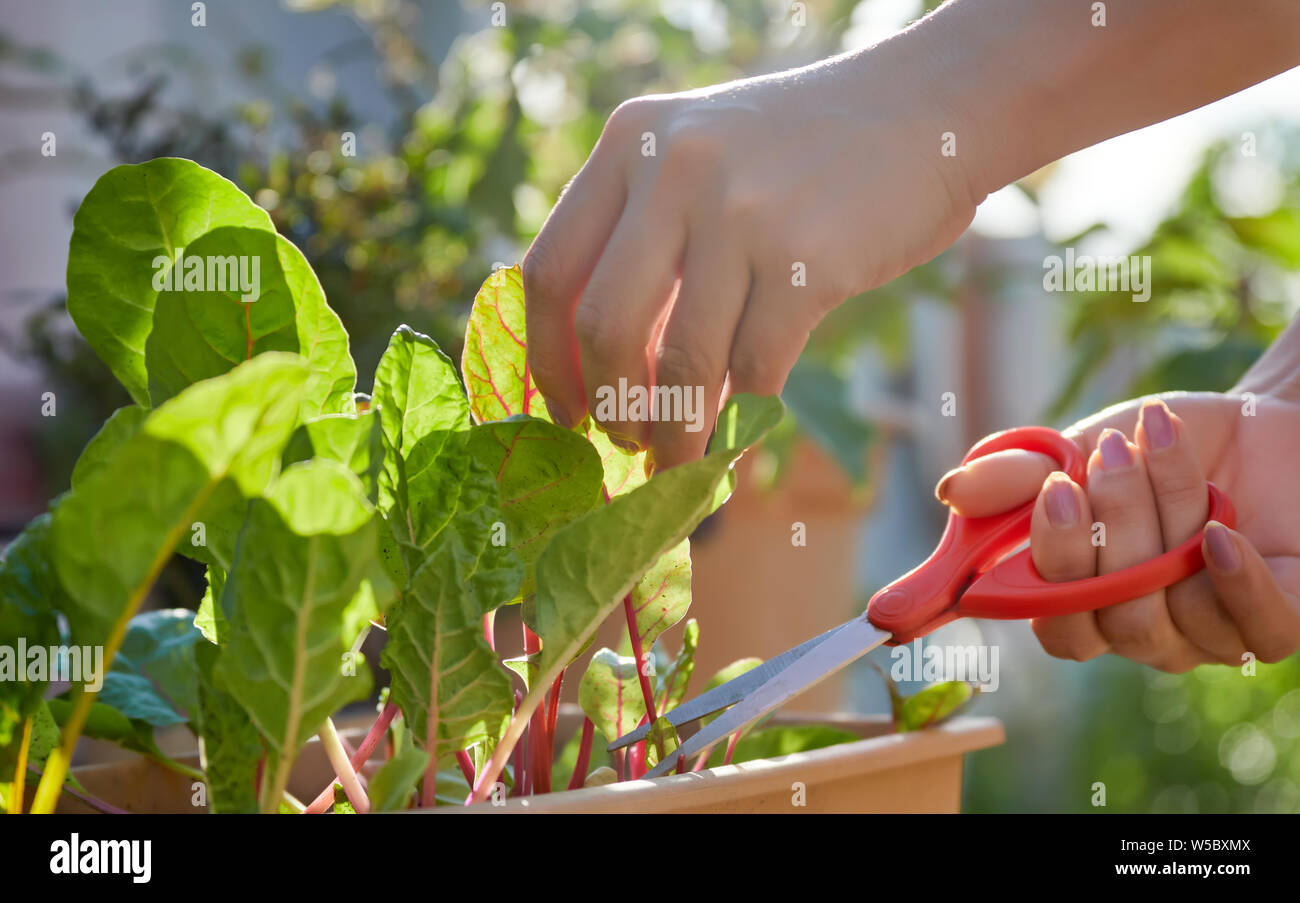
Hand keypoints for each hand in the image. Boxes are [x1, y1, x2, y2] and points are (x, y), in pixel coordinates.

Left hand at [522, 42, 982, 470]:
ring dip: (676, 436)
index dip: (546, 360)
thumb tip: (599, 371)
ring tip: (681, 460)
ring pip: (680, 365)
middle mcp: (671, 169)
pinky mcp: (806, 262)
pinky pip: (754, 373)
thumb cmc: (802, 153)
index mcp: (628, 143)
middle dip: (609, 407)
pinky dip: (740, 424)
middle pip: (602, 327)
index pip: (548, 272)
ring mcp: (740, 214)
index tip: (562, 410)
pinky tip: (736, 442)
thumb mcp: (699, 157)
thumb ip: (643, 237)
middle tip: (627, 440)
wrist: (923, 109)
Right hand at [937, 394, 1299, 671]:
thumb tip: (949, 491)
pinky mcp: (1276, 620)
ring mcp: (1206, 632)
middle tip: (1114, 454)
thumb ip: (1013, 476)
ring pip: (1172, 611)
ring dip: (1170, 518)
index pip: (1047, 622)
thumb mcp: (1074, 450)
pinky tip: (1221, 534)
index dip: (1039, 574)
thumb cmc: (1152, 447)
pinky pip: (1254, 633)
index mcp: (1081, 599)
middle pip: (1108, 615)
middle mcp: (1139, 629)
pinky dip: (1233, 583)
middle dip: (1111, 526)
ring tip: (1168, 451)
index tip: (1052, 493)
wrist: (1254, 420)